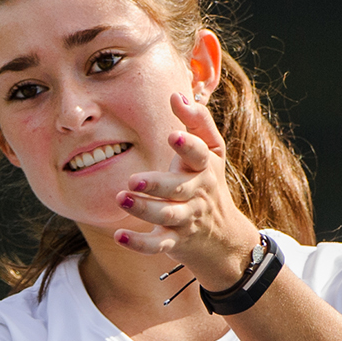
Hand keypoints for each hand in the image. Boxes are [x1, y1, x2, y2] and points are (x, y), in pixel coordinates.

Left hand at [112, 93, 261, 288]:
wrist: (222, 236)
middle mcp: (197, 193)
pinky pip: (158, 245)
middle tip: (134, 180)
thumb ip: (197, 121)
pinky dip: (139, 243)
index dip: (187, 145)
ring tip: (122, 198)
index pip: (200, 154)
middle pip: (179, 189)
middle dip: (157, 184)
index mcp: (205, 167)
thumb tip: (176, 95)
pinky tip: (119, 235)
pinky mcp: (174, 241)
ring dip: (144, 209)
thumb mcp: (212, 151)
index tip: (172, 134)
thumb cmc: (207, 181)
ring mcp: (186, 218)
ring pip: (167, 216)